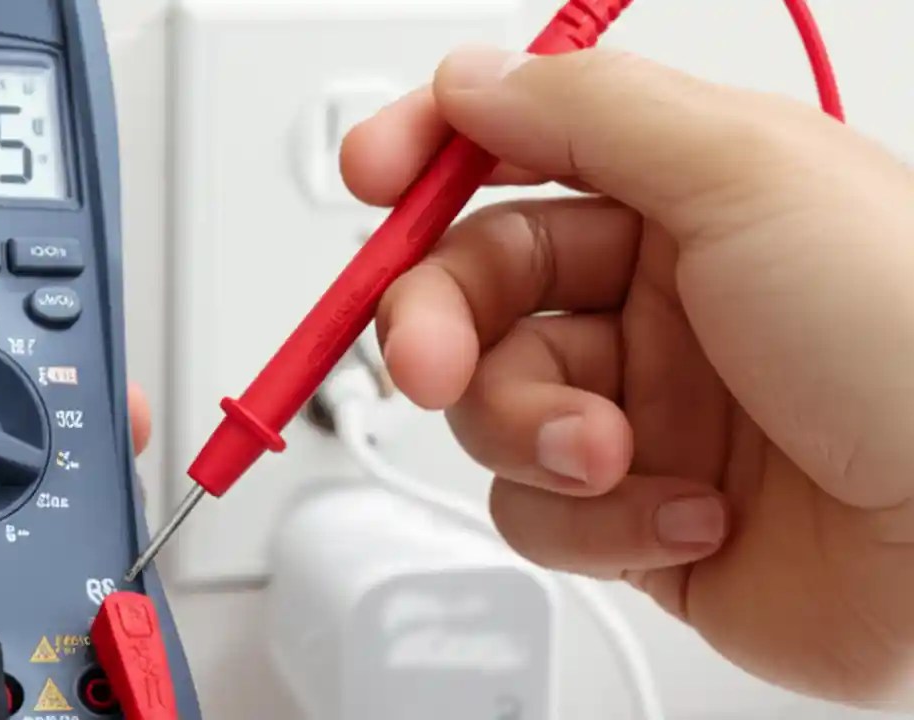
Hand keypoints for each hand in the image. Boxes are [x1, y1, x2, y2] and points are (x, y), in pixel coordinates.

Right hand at [343, 46, 913, 707]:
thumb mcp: (750, 176)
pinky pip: (539, 511)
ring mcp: (641, 410)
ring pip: (492, 410)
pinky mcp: (635, 513)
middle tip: (429, 364)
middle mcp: (653, 301)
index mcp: (681, 201)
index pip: (518, 155)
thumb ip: (591, 114)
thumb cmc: (912, 344)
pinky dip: (594, 520)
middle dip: (435, 326)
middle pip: (473, 291)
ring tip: (613, 454)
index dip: (430, 159)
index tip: (374, 182)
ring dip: (531, 433)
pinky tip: (688, 513)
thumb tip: (471, 82)